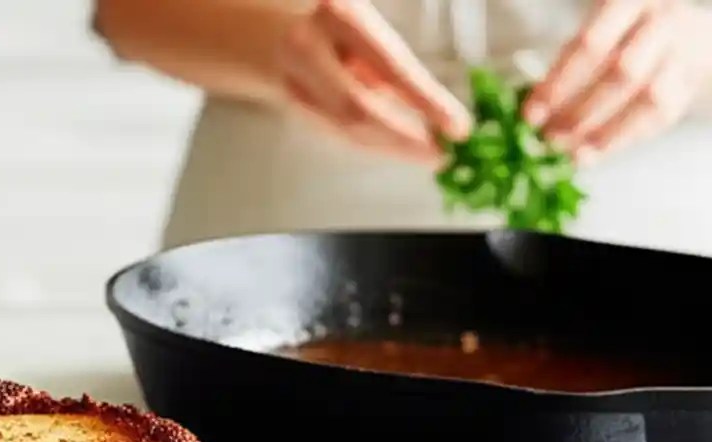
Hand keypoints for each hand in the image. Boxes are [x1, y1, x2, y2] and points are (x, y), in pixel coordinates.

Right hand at [275, 0, 472, 164]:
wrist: (256, 25)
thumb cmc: (325, 19)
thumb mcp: (358, 19)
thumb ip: (386, 58)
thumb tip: (431, 107)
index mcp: (337, 15)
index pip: (389, 67)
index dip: (426, 102)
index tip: (457, 128)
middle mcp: (307, 47)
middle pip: (357, 111)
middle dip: (403, 139)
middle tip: (441, 155)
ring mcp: (290, 78)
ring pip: (344, 128)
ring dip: (388, 146)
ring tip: (427, 152)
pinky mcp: (288, 104)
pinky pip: (335, 130)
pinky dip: (369, 141)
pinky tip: (394, 145)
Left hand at [522, 0, 711, 164]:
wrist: (683, 36)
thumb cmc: (623, 36)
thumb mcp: (597, 32)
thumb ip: (568, 63)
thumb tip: (532, 111)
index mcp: (628, 4)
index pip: (591, 45)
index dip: (557, 84)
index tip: (531, 115)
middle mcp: (660, 26)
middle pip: (621, 73)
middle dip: (578, 111)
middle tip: (548, 136)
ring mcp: (679, 56)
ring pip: (646, 98)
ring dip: (601, 131)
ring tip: (566, 150)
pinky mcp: (686, 87)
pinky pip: (657, 118)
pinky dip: (620, 140)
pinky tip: (590, 153)